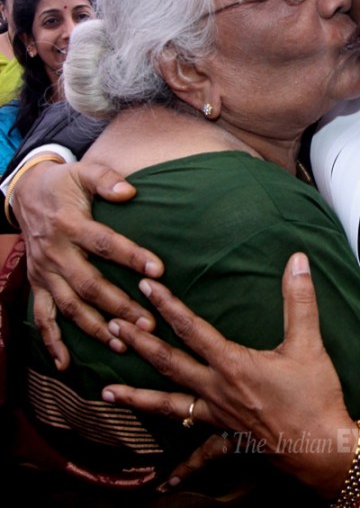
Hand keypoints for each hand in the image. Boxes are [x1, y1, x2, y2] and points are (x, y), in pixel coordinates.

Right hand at [11, 157, 164, 369]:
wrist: (24, 192)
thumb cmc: (63, 183)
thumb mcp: (83, 173)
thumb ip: (106, 180)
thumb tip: (130, 192)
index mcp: (70, 225)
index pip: (105, 243)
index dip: (132, 257)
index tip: (158, 271)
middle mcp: (56, 253)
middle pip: (90, 284)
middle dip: (119, 306)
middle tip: (149, 322)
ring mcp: (45, 272)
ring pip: (70, 306)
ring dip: (95, 328)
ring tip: (123, 344)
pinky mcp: (37, 284)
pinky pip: (42, 317)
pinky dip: (51, 342)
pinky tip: (66, 364)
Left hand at [103, 253, 357, 498]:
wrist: (324, 450)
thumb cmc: (314, 396)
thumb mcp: (308, 343)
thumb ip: (299, 299)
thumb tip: (298, 260)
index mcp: (233, 364)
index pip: (192, 328)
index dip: (168, 305)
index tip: (146, 287)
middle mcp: (217, 390)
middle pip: (169, 364)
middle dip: (139, 343)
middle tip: (112, 326)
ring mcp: (219, 419)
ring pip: (170, 407)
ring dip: (138, 398)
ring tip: (106, 393)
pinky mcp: (230, 442)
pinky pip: (201, 456)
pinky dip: (183, 469)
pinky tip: (165, 483)